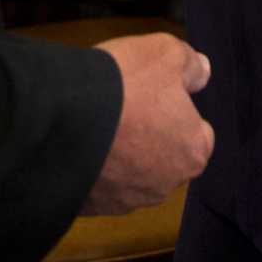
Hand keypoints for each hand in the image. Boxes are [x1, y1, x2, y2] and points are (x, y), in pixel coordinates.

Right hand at [83, 33, 213, 215]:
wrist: (61, 120)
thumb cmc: (125, 85)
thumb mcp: (166, 53)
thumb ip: (191, 65)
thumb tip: (201, 73)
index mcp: (192, 152)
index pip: (198, 135)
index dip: (179, 112)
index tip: (157, 96)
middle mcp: (165, 185)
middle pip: (164, 157)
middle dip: (149, 136)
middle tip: (126, 106)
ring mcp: (126, 201)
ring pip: (131, 173)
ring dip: (121, 155)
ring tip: (98, 123)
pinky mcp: (92, 207)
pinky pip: (99, 185)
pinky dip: (93, 167)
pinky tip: (79, 142)